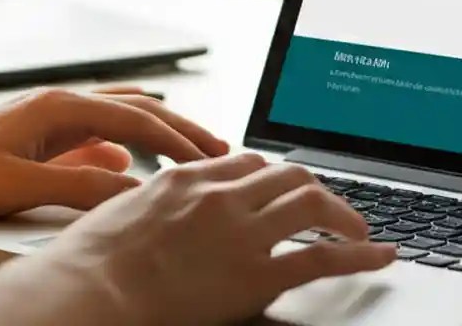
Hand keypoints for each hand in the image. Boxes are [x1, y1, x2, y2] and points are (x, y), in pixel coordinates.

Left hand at [0, 86, 229, 216]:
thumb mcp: (20, 185)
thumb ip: (82, 187)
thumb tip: (137, 194)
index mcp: (60, 107)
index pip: (138, 121)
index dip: (178, 142)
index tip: (210, 163)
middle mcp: (61, 104)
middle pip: (139, 109)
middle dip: (182, 130)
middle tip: (220, 151)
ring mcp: (51, 117)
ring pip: (122, 117)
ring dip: (159, 133)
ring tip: (190, 151)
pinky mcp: (41, 135)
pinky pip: (98, 131)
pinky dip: (128, 142)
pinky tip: (132, 162)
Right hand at [0, 154, 397, 325]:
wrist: (83, 297)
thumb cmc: (84, 268)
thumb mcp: (114, 215)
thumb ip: (147, 203)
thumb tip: (150, 205)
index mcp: (186, 180)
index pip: (244, 162)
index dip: (270, 176)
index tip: (281, 187)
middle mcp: (220, 195)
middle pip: (286, 174)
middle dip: (314, 189)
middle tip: (328, 208)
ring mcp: (242, 232)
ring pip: (311, 204)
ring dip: (344, 214)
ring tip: (360, 230)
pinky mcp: (256, 274)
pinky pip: (321, 258)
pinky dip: (359, 254)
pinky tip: (378, 255)